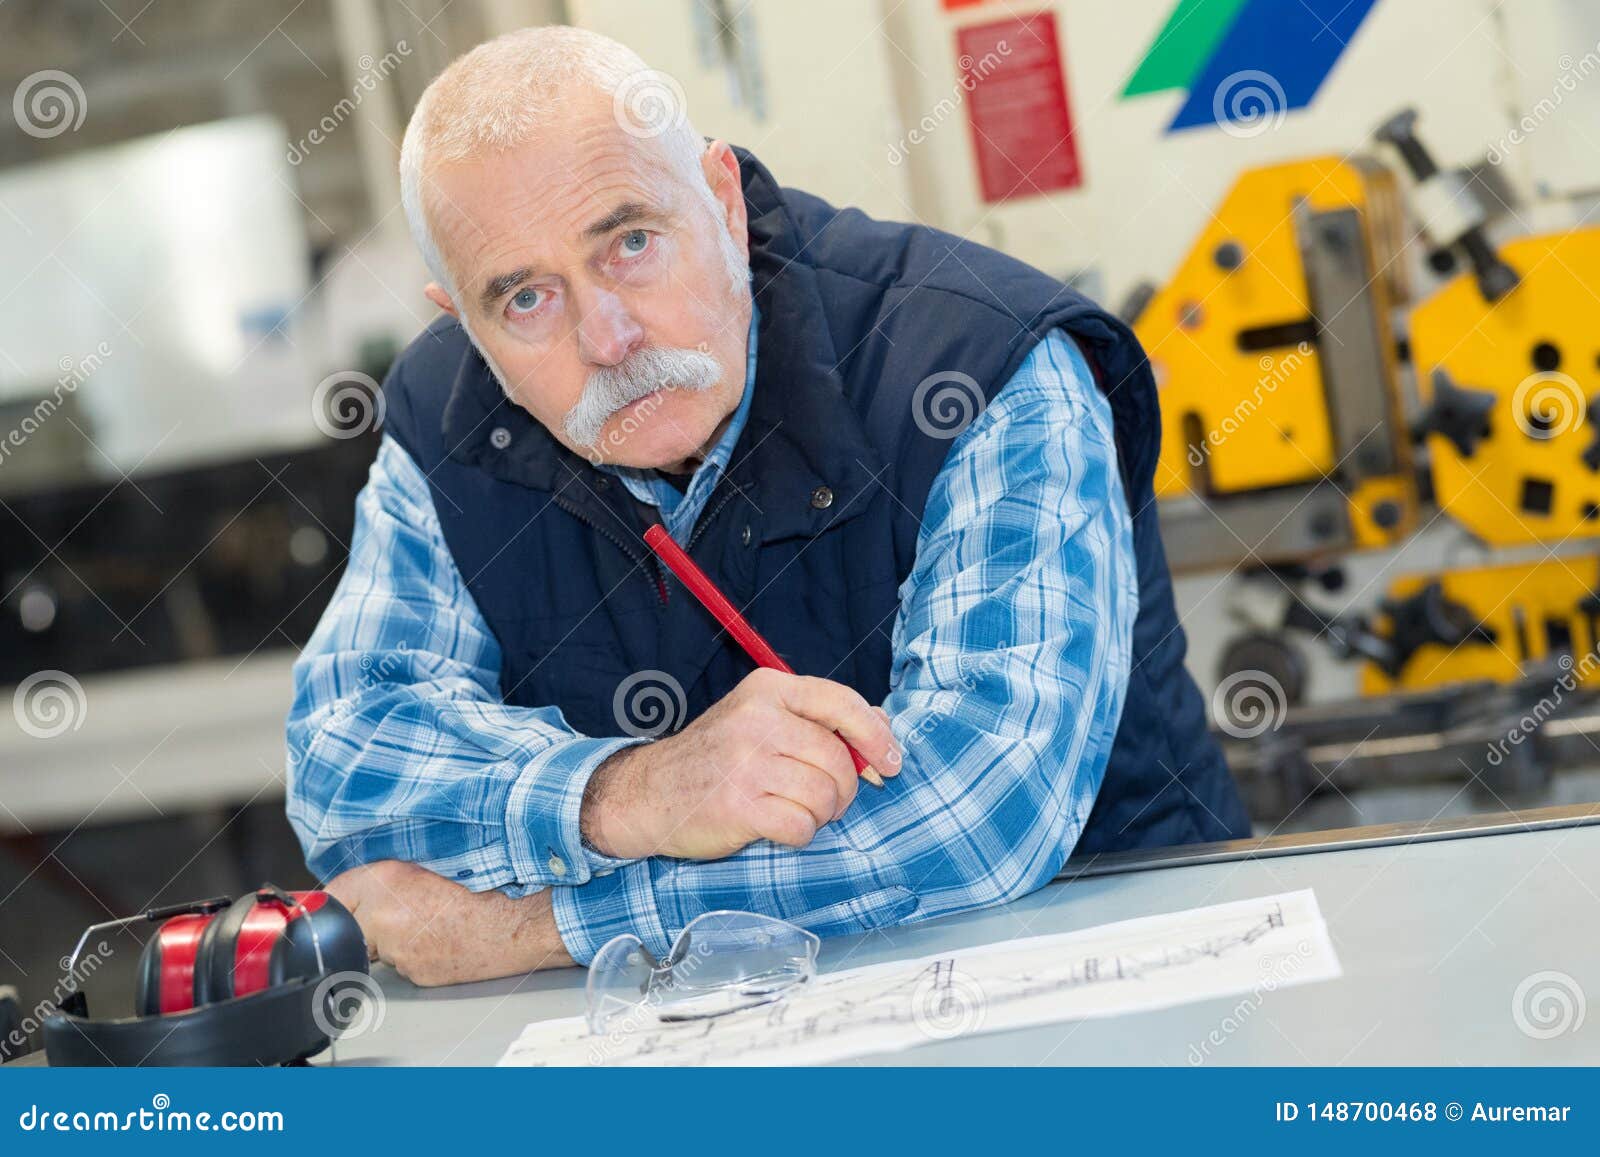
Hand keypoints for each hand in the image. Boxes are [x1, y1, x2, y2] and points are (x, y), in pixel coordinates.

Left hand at [325, 860, 572, 986]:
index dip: (340, 898)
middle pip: (349, 922)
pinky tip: (441, 938)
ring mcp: (398, 949)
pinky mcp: (415, 972)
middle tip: (394, 909)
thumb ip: (393, 869)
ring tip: (428, 920)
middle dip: (362, 918)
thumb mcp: (433, 857)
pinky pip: (401, 963)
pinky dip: (414, 953)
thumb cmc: (490, 883)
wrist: (520, 919)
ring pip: (374, 945)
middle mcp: (384, 913)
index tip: (340, 901)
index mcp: (387, 877)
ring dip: (389, 937)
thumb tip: (360, 882)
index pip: (334, 893)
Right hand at [581, 668, 901, 860]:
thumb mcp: (762, 719)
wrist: (648, 792)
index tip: (890, 763)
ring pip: (824, 795)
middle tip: (826, 801)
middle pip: (837, 758)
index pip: (843, 703)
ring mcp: (746, 762)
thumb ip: (820, 719)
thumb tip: (884, 733)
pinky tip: (777, 827)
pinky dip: (800, 834)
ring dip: (820, 814)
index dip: (876, 736)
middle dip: (844, 789)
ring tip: (794, 810)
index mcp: (768, 689)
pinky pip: (801, 826)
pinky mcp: (739, 806)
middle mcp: (757, 719)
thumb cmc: (717, 758)